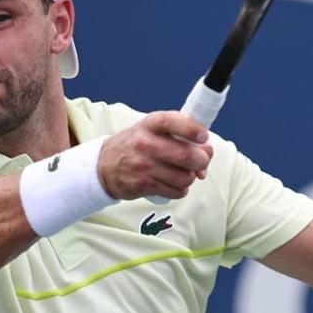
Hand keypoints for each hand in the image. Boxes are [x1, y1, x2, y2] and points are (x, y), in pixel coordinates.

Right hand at [97, 111, 212, 200]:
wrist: (104, 166)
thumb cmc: (137, 146)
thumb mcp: (155, 131)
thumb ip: (183, 136)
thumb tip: (208, 152)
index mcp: (150, 124)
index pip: (172, 121)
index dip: (192, 129)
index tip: (203, 136)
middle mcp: (145, 143)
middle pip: (185, 155)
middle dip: (201, 161)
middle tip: (201, 162)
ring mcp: (143, 165)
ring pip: (184, 177)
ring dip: (190, 178)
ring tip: (183, 174)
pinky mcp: (142, 185)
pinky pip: (175, 191)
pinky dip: (181, 190)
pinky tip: (174, 184)